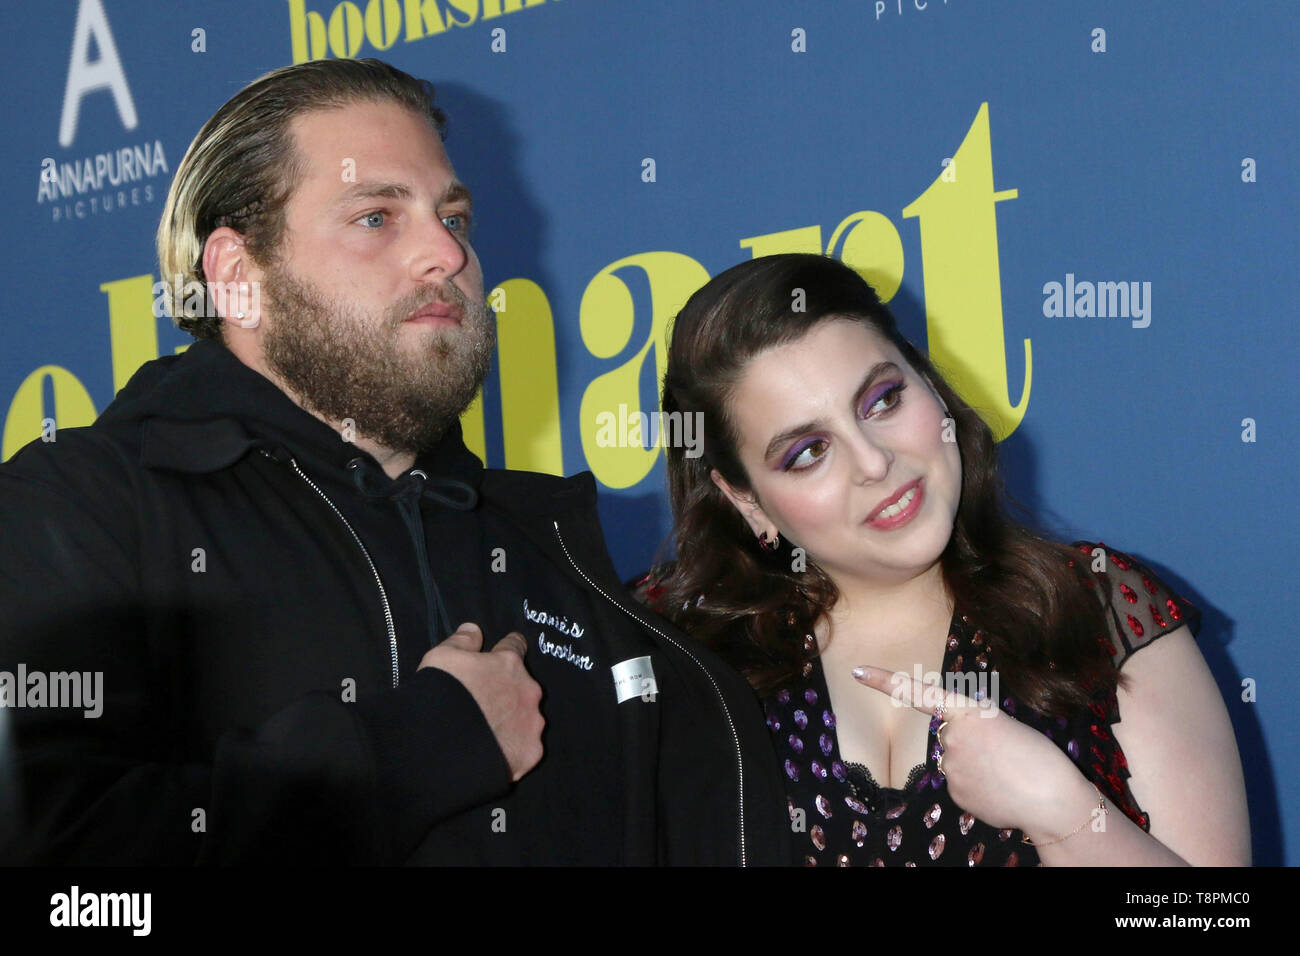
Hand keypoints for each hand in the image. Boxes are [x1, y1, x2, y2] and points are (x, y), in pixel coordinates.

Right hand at [419, 622, 544, 781]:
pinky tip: (494, 752)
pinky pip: (525, 746)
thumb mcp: (442, 657)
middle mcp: (527, 691)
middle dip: (508, 692)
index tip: (509, 648)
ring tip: (489, 733)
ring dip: (513, 721)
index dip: (509, 647)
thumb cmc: (441, 694)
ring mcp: (532, 723)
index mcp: (508, 664)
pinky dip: (513, 748)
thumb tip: (474, 629)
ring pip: (527, 717)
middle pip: (522, 686)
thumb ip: (462, 641)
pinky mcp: (531, 752)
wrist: (441, 747)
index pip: (515, 647)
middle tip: (485, 704)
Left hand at [851, 664, 1095, 838]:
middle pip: (948, 737)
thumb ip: (975, 732)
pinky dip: (978, 789)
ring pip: (955, 763)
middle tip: (1003, 756)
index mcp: (969, 712)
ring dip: (975, 768)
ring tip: (1006, 775)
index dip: (885, 681)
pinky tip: (1001, 792)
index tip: (858, 670)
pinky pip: (961, 787)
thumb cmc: (1040, 759)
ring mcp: (950, 767)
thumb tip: (962, 752)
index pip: (919, 691)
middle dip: (969, 745)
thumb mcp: (1007, 728)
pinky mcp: (954, 793)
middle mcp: (952, 736)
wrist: (1054, 801)